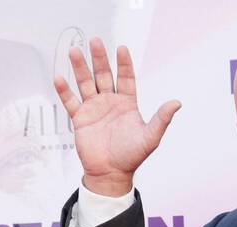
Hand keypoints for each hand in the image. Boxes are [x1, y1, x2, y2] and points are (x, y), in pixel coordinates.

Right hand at [53, 39, 180, 195]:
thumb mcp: (150, 138)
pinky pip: (71, 102)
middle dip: (99, 58)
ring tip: (74, 51)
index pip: (125, 78)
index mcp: (126, 104)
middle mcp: (109, 102)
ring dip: (80, 68)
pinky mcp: (80, 119)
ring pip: (85, 83)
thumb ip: (162, 119)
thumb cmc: (131, 157)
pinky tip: (59, 78)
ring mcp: (94, 109)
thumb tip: (177, 103)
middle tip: (95, 41)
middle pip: (103, 75)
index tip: (121, 49)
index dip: (124, 64)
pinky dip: (64, 91)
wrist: (111, 175)